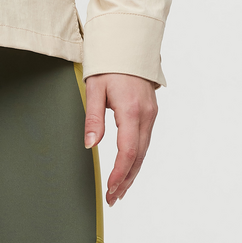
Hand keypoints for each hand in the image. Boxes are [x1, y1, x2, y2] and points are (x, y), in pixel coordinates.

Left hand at [83, 72, 158, 206]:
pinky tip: (129, 168)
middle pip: (138, 157)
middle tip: (113, 198)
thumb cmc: (109, 63)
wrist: (129, 43)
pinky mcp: (151, 113)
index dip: (119, 173)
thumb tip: (90, 144)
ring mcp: (151, 114)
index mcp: (131, 110)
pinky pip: (145, 141)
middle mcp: (146, 115)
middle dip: (125, 180)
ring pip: (143, 151)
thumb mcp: (94, 87)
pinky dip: (137, 158)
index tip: (109, 188)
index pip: (127, 151)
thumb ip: (93, 117)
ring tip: (119, 190)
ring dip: (132, 172)